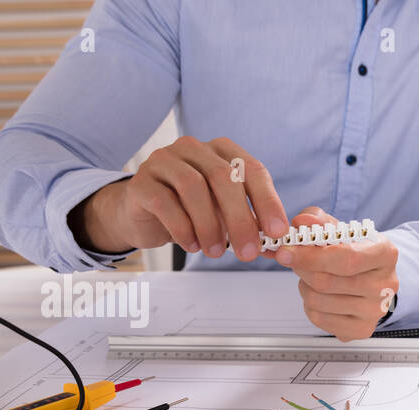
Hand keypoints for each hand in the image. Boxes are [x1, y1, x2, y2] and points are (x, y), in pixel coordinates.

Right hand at [76, 136, 287, 261]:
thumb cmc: (192, 212)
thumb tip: (274, 239)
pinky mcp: (141, 182)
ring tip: (216, 252)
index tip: (277, 232)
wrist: (144, 216)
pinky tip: (192, 245)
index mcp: (221, 150)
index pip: (252, 169)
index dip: (267, 201)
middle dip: (240, 218)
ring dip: (210, 225)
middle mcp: (193, 148)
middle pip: (223, 177)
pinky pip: (164, 203)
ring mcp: (163, 161)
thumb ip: (248, 219)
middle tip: (248, 253)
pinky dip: (183, 228)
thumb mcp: (225, 213)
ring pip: (193, 187)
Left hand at [274, 208, 398, 340]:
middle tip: (292, 261)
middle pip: (327, 282)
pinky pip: (320, 319)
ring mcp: (375, 311)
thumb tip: (301, 223)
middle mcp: (386, 285)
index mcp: (385, 254)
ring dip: (305, 287)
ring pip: (319, 301)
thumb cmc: (354, 251)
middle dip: (302, 270)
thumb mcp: (339, 229)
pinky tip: (319, 296)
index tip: (286, 252)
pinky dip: (310, 306)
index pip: (346, 258)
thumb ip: (317, 221)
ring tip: (311, 278)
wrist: (372, 278)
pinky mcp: (362, 329)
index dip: (310, 256)